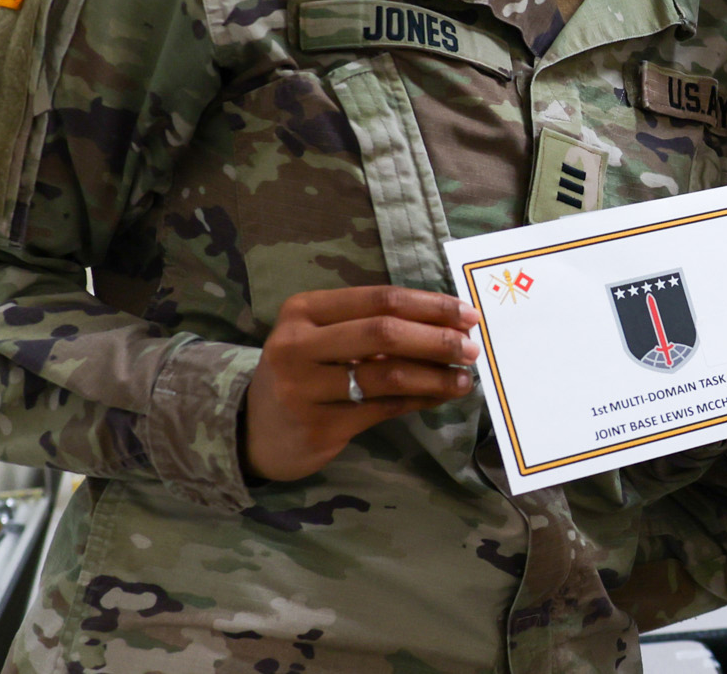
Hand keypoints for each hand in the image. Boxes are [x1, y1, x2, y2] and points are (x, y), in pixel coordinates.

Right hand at [243, 285, 480, 481]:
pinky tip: (439, 396)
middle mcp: (297, 345)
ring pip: (386, 375)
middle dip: (436, 339)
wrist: (255, 429)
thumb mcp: (322, 337)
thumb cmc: (304, 371)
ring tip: (463, 378)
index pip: (379, 298)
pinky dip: (419, 400)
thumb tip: (448, 323)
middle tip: (471, 347)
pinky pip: (383, 408)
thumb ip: (371, 325)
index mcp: (303, 310)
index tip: (468, 314)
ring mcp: (304, 388)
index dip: (429, 305)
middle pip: (383, 333)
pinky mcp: (318, 426)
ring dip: (434, 375)